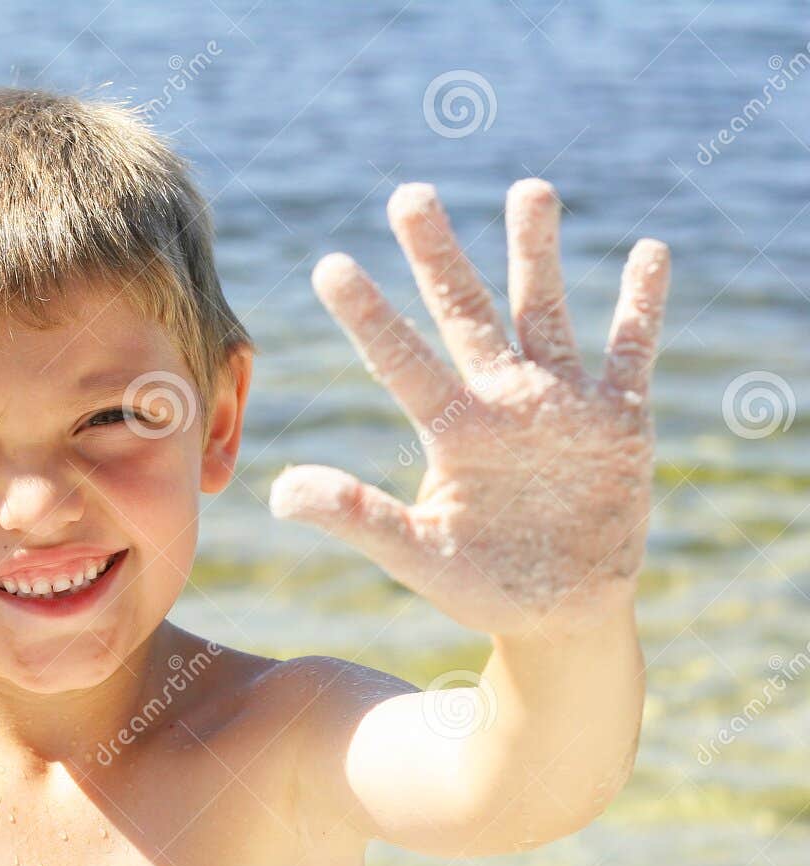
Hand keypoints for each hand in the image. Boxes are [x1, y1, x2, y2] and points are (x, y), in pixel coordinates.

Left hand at [269, 179, 669, 637]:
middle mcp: (500, 400)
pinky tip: (649, 252)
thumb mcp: (415, 556)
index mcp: (451, 429)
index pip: (401, 358)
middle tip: (409, 193)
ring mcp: (560, 404)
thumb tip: (278, 492)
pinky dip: (642, 305)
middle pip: (465, 312)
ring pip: (543, 311)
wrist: (559, 614)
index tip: (331, 263)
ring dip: (536, 253)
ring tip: (528, 189)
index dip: (368, 314)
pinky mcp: (618, 420)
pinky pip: (632, 351)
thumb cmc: (480, 584)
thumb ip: (356, 517)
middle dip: (439, 255)